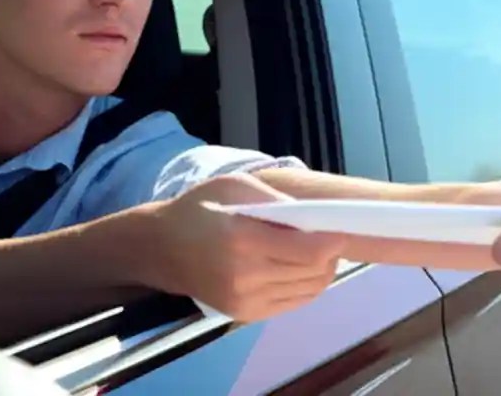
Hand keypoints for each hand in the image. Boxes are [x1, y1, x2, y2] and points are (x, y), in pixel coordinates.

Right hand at [151, 173, 347, 322]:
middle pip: (314, 272)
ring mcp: (245, 301)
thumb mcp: (234, 185)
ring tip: (314, 251)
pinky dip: (306, 286)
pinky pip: (294, 303)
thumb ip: (275, 199)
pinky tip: (298, 268)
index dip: (333, 240)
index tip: (340, 227)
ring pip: (309, 290)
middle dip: (330, 254)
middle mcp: (246, 276)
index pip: (309, 250)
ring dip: (321, 271)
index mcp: (243, 240)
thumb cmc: (198, 210)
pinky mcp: (245, 315)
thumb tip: (313, 216)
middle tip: (328, 235)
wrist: (160, 249)